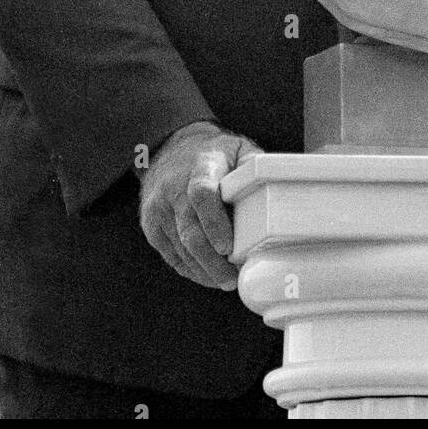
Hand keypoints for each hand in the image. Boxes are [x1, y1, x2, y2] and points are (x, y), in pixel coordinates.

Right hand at [138, 122, 261, 289]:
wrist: (170, 147)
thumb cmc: (213, 153)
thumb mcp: (237, 148)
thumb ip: (254, 167)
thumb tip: (276, 189)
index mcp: (200, 166)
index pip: (202, 195)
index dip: (214, 223)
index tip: (228, 248)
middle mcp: (174, 187)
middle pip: (190, 231)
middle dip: (212, 262)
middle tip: (232, 280)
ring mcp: (159, 207)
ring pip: (180, 248)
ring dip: (204, 270)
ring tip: (225, 281)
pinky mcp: (151, 224)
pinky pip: (171, 255)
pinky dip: (191, 269)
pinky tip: (208, 274)